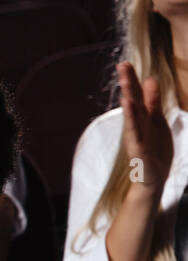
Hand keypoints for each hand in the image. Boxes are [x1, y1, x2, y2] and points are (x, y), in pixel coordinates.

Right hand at [117, 61, 173, 194]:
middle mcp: (137, 125)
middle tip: (122, 65)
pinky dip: (131, 118)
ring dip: (128, 96)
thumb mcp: (156, 120)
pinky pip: (134, 131)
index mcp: (142, 118)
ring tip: (125, 81)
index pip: (136, 95)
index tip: (125, 64)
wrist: (154, 177)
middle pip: (132, 100)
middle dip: (128, 83)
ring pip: (132, 113)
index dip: (132, 80)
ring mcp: (137, 136)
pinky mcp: (139, 148)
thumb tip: (150, 79)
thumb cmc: (155, 150)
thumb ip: (152, 101)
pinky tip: (128, 105)